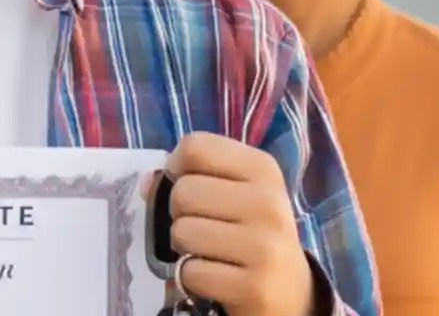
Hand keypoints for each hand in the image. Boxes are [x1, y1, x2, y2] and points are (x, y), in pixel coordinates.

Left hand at [151, 132, 315, 315]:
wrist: (291, 290)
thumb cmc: (252, 230)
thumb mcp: (236, 192)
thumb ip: (193, 176)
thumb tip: (147, 183)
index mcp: (263, 168)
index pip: (195, 147)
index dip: (178, 167)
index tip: (191, 184)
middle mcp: (268, 202)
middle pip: (183, 191)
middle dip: (180, 213)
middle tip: (205, 227)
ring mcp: (265, 246)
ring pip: (182, 232)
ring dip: (185, 248)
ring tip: (211, 252)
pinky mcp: (254, 287)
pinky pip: (190, 272)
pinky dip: (192, 278)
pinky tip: (217, 277)